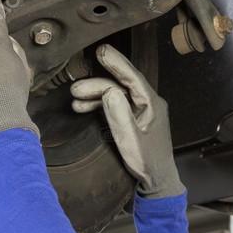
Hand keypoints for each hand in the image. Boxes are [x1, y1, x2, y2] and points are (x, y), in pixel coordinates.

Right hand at [69, 44, 185, 199]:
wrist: (157, 181)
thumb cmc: (148, 162)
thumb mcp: (131, 140)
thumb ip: (120, 115)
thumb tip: (109, 90)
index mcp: (152, 104)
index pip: (133, 77)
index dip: (116, 63)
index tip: (101, 51)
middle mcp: (148, 103)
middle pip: (120, 85)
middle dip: (97, 85)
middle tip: (75, 88)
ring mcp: (141, 110)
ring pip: (116, 95)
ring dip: (95, 96)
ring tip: (75, 100)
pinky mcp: (134, 118)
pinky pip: (116, 105)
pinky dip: (100, 105)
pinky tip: (83, 108)